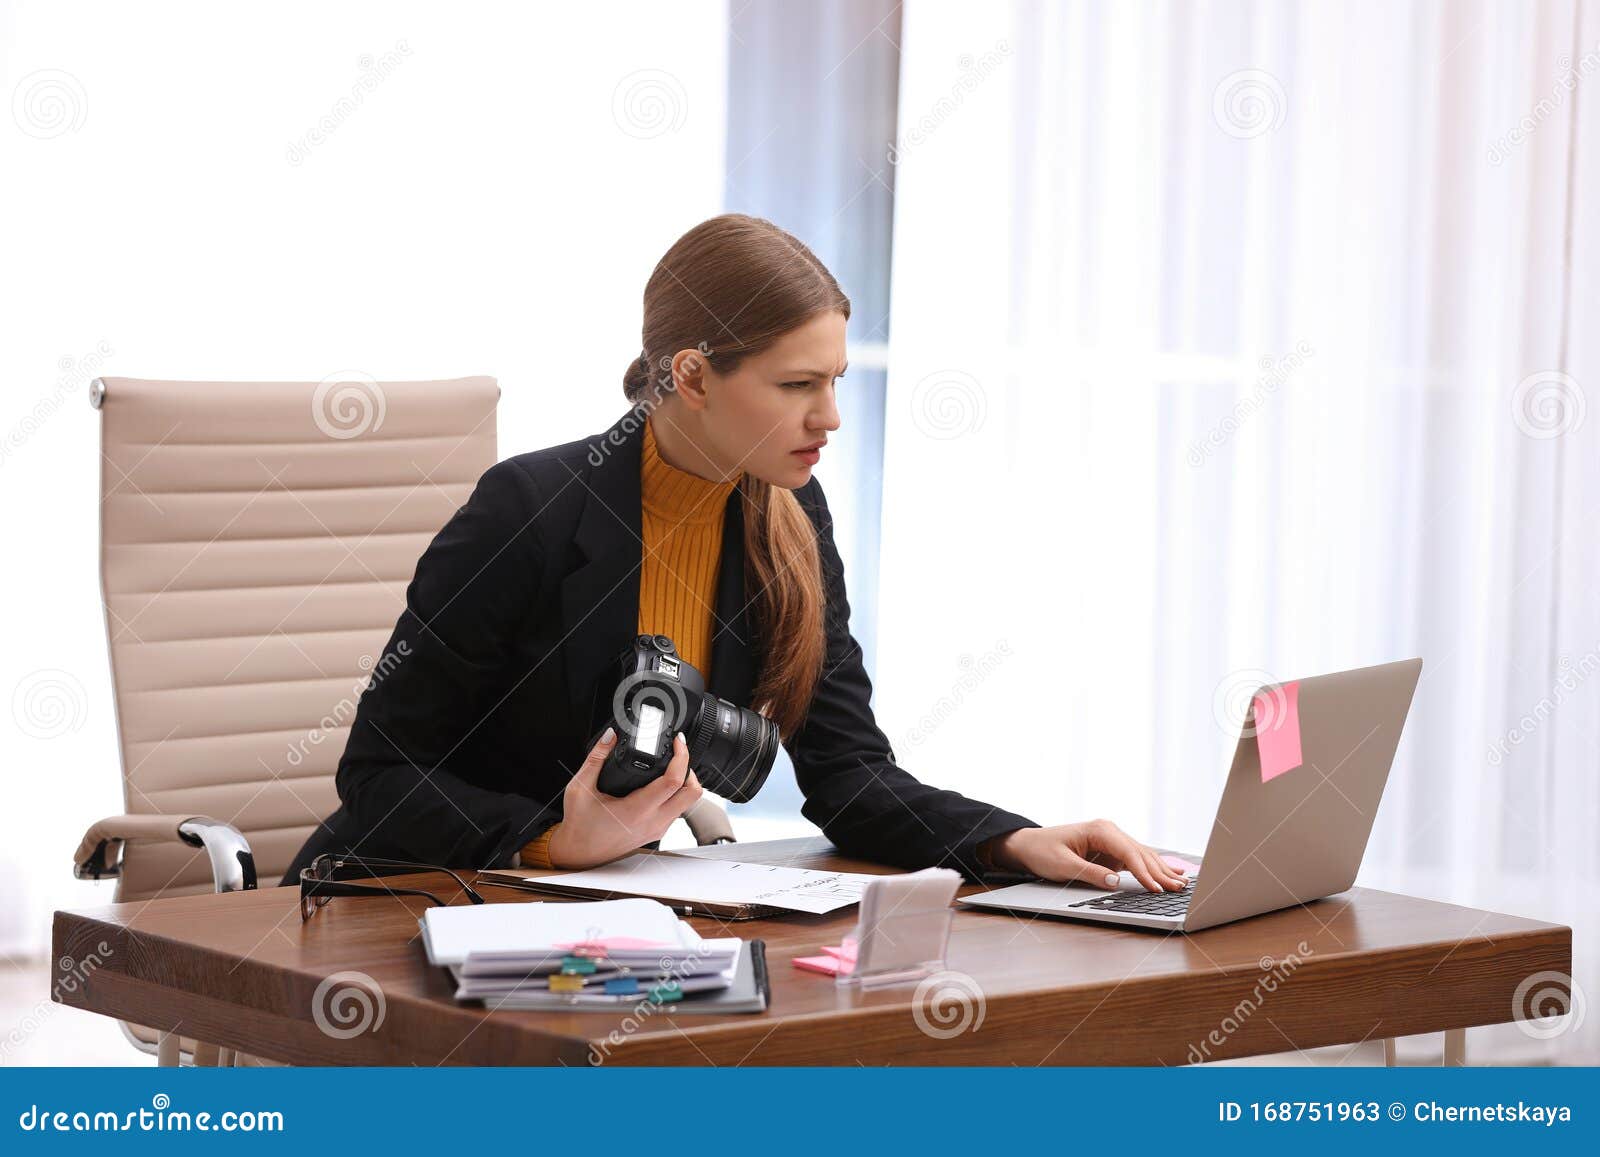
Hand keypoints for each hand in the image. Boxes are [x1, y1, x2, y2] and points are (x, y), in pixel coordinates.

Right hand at [547, 727, 703, 869]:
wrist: (579, 853)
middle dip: (690, 768)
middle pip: (692, 794)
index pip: (673, 781)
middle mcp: (652, 821)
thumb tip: (610, 736)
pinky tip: (663, 784)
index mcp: (636, 810)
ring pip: (688, 804)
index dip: (681, 757)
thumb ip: (596, 757)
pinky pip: (678, 811)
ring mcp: (658, 829)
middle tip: (678, 753)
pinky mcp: (657, 832)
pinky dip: (678, 795)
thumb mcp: (580, 787)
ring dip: (686, 783)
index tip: (677, 742)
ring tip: (672, 765)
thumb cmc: (579, 825)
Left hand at [985, 819, 1187, 891]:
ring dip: (1161, 871)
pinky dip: (1152, 870)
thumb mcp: (1063, 866)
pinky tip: (1169, 875)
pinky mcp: (1111, 852)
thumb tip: (1115, 883)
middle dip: (1161, 872)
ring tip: (1182, 883)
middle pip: (1141, 853)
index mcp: (1100, 830)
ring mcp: (1112, 841)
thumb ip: (1090, 874)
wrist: (1029, 845)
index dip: (1144, 872)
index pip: (1129, 852)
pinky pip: (1135, 861)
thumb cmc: (1042, 851)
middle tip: (1180, 888)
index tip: (1156, 888)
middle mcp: (1109, 831)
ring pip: (1142, 856)